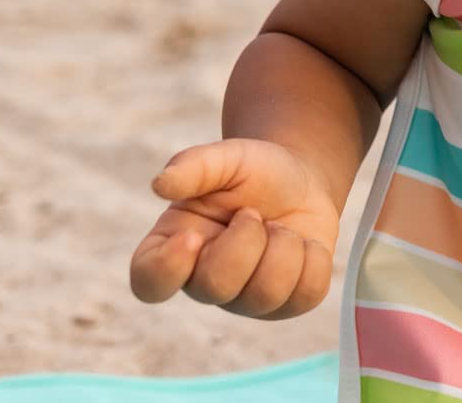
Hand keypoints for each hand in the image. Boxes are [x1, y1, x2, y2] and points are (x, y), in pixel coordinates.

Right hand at [129, 137, 340, 318]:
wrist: (301, 181)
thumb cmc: (253, 172)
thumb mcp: (227, 157)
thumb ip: (194, 166)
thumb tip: (160, 183)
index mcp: (174, 246)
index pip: (148, 282)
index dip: (167, 267)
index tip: (192, 237)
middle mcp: (203, 281)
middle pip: (216, 287)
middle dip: (246, 240)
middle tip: (253, 212)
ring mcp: (245, 300)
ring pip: (265, 295)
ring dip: (284, 246)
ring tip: (278, 226)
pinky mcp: (287, 304)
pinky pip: (306, 294)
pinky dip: (313, 257)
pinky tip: (303, 242)